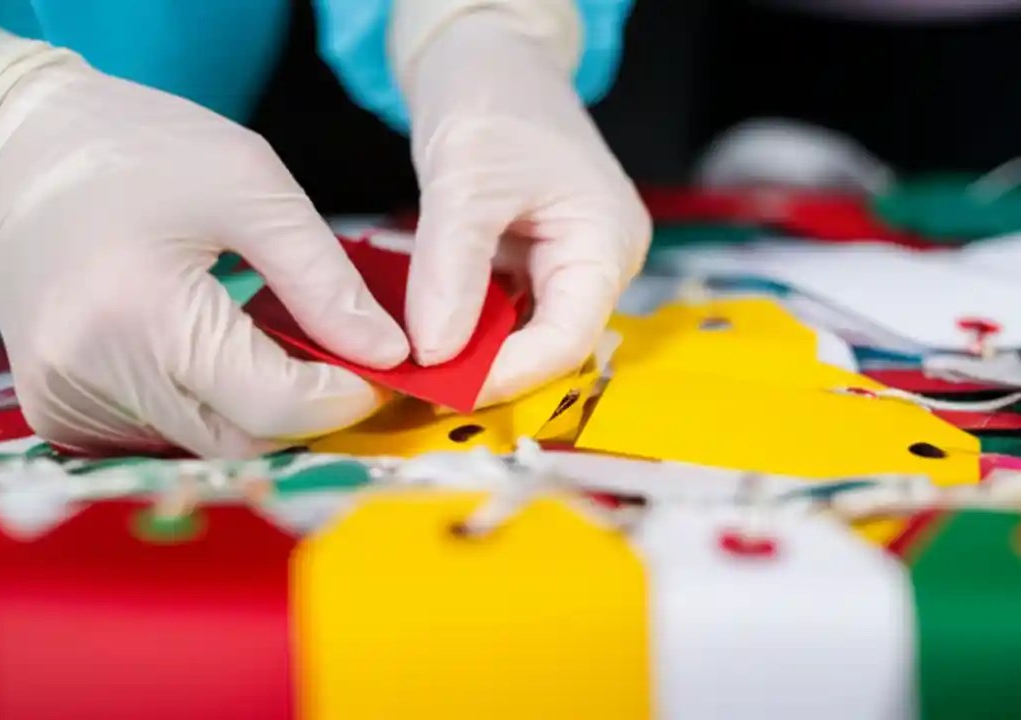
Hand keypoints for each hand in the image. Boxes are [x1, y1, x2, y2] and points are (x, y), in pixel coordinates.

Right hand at [0, 59, 407, 456]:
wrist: (11, 150)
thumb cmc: (137, 150)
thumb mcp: (249, 184)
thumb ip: (322, 278)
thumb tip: (388, 354)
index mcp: (141, 313)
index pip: (271, 407)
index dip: (340, 400)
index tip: (379, 369)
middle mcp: (91, 376)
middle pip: (240, 441)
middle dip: (302, 412)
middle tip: (336, 362)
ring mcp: (64, 403)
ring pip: (203, 445)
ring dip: (251, 411)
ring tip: (263, 342)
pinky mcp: (54, 413)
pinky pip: (158, 437)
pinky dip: (201, 408)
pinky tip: (203, 354)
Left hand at [403, 10, 650, 406]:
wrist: (487, 53)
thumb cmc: (492, 97)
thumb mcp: (465, 182)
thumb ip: (451, 271)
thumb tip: (434, 354)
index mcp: (605, 242)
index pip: (567, 339)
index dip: (509, 375)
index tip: (444, 391)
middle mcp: (597, 261)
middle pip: (549, 345)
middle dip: (488, 370)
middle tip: (419, 389)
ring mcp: (567, 262)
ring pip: (523, 333)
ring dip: (473, 352)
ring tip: (415, 369)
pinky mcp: (534, 259)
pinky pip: (505, 310)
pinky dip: (466, 325)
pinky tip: (426, 334)